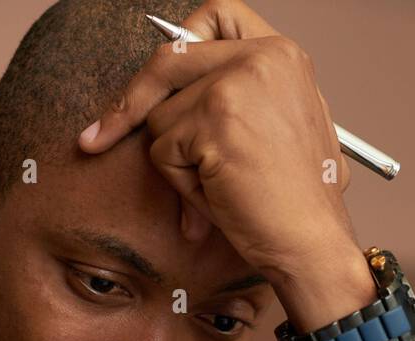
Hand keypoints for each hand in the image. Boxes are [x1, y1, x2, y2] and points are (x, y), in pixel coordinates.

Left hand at [77, 0, 361, 304]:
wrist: (314, 244)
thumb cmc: (299, 202)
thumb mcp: (285, 129)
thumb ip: (244, 97)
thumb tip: (175, 97)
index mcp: (284, 55)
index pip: (216, 17)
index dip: (180, 44)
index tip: (156, 76)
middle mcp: (263, 58)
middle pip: (169, 60)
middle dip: (132, 101)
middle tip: (100, 135)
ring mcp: (237, 86)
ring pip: (162, 116)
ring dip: (180, 162)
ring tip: (223, 189)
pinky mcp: (214, 121)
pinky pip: (163, 152)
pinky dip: (182, 186)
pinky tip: (220, 199)